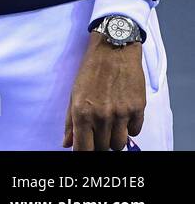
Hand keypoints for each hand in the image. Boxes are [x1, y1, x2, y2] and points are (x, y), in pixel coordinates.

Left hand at [63, 32, 146, 149]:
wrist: (113, 50)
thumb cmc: (90, 71)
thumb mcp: (73, 93)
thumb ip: (70, 121)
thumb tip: (66, 144)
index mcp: (82, 112)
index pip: (84, 148)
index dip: (84, 153)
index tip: (85, 150)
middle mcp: (102, 116)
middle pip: (103, 148)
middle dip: (99, 144)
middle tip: (98, 132)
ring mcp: (121, 113)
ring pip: (119, 144)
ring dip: (115, 139)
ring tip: (110, 126)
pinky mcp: (138, 109)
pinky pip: (135, 132)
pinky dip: (129, 129)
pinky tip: (123, 116)